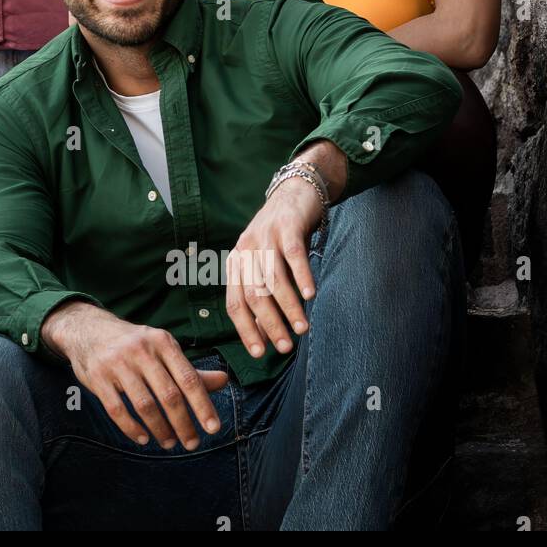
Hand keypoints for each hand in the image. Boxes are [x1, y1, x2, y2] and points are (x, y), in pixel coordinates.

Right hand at [43, 303, 226, 449]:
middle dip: (183, 424)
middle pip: (169, 395)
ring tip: (168, 443)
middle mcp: (141, 350)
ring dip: (160, 429)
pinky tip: (142, 438)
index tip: (213, 428)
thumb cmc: (133, 344)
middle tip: (191, 443)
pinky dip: (131, 428)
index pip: (189, 378)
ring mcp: (117, 363)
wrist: (88, 329)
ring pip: (144, 405)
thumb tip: (224, 381)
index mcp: (162, 342)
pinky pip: (116, 409)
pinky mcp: (98, 377)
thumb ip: (190, 369)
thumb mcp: (162, 349)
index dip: (203, 406)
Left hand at [225, 177, 319, 359]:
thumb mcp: (266, 265)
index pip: (235, 304)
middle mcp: (246, 251)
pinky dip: (302, 276)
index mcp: (237, 264)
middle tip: (285, 348)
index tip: (259, 354)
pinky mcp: (287, 227)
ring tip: (302, 329)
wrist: (294, 193)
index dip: (245, 330)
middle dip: (269, 325)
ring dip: (288, 307)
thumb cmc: (280, 238)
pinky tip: (311, 295)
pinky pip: (294, 255)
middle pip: (253, 295)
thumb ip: (264, 296)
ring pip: (273, 279)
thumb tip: (266, 335)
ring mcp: (265, 237)